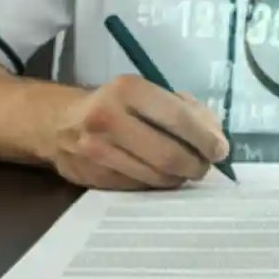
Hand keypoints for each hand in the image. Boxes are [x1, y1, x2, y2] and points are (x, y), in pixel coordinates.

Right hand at [52, 75, 228, 189]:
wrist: (57, 123)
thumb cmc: (113, 104)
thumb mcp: (144, 91)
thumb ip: (181, 108)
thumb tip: (214, 134)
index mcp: (128, 90)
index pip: (177, 118)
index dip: (205, 137)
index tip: (220, 149)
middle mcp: (109, 119)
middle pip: (168, 155)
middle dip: (196, 165)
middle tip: (205, 165)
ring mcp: (98, 152)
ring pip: (156, 177)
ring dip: (180, 177)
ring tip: (186, 169)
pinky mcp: (93, 177)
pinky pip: (139, 187)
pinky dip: (158, 183)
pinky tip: (161, 174)